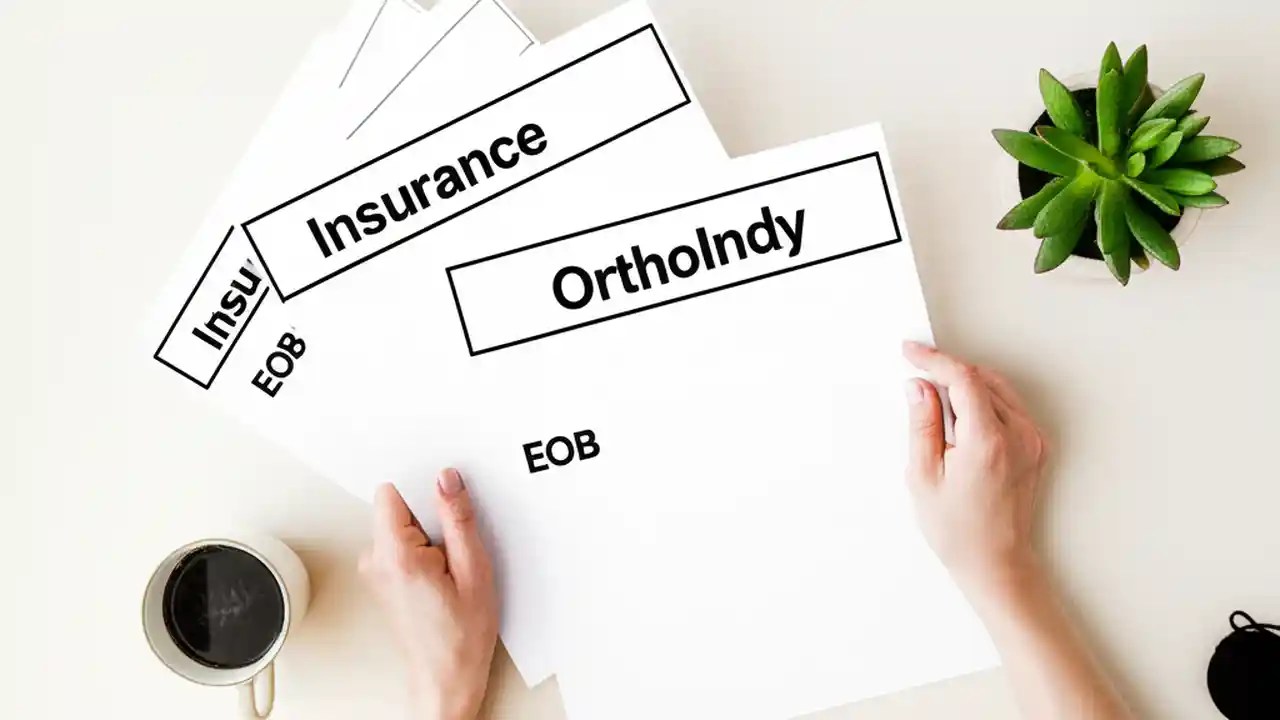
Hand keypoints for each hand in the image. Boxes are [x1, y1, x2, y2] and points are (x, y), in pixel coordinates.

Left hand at [359, 469, 497, 719]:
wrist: (446, 676)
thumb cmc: (462, 635)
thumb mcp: (475, 569)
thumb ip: (457, 518)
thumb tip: (446, 478)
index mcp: (394, 555)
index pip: (391, 492)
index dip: (422, 491)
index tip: (446, 505)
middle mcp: (375, 561)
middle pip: (397, 508)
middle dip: (429, 518)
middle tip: (455, 548)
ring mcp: (375, 571)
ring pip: (400, 527)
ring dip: (428, 537)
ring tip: (451, 568)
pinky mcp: (382, 579)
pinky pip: (400, 546)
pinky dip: (422, 552)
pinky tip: (443, 576)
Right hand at [902, 342, 1048, 591]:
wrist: (997, 562)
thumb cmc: (959, 530)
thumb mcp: (923, 476)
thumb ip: (923, 424)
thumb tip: (920, 387)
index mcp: (988, 441)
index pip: (963, 379)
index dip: (934, 360)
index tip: (912, 352)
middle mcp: (1018, 436)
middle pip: (981, 380)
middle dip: (947, 373)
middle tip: (917, 377)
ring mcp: (1032, 441)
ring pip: (997, 390)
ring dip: (966, 385)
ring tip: (936, 400)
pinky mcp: (1036, 447)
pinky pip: (1009, 408)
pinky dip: (983, 401)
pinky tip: (962, 417)